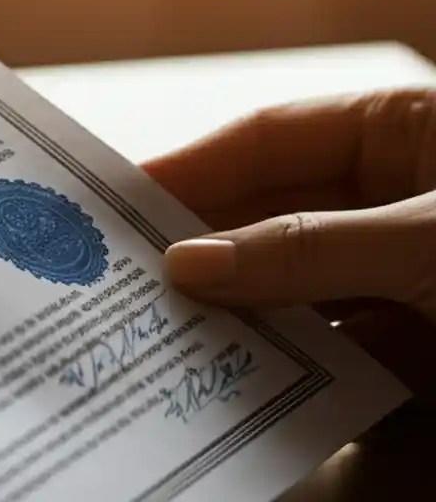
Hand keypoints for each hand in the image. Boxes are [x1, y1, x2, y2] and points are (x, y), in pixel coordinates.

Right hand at [143, 89, 435, 390]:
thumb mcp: (427, 241)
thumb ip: (308, 250)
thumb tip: (188, 263)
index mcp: (402, 131)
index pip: (268, 141)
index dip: (190, 171)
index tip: (114, 204)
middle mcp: (395, 199)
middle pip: (271, 219)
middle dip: (205, 254)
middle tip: (124, 284)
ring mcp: (407, 277)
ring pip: (296, 292)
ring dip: (241, 320)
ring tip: (167, 341)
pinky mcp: (422, 351)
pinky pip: (340, 358)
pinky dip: (295, 375)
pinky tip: (240, 387)